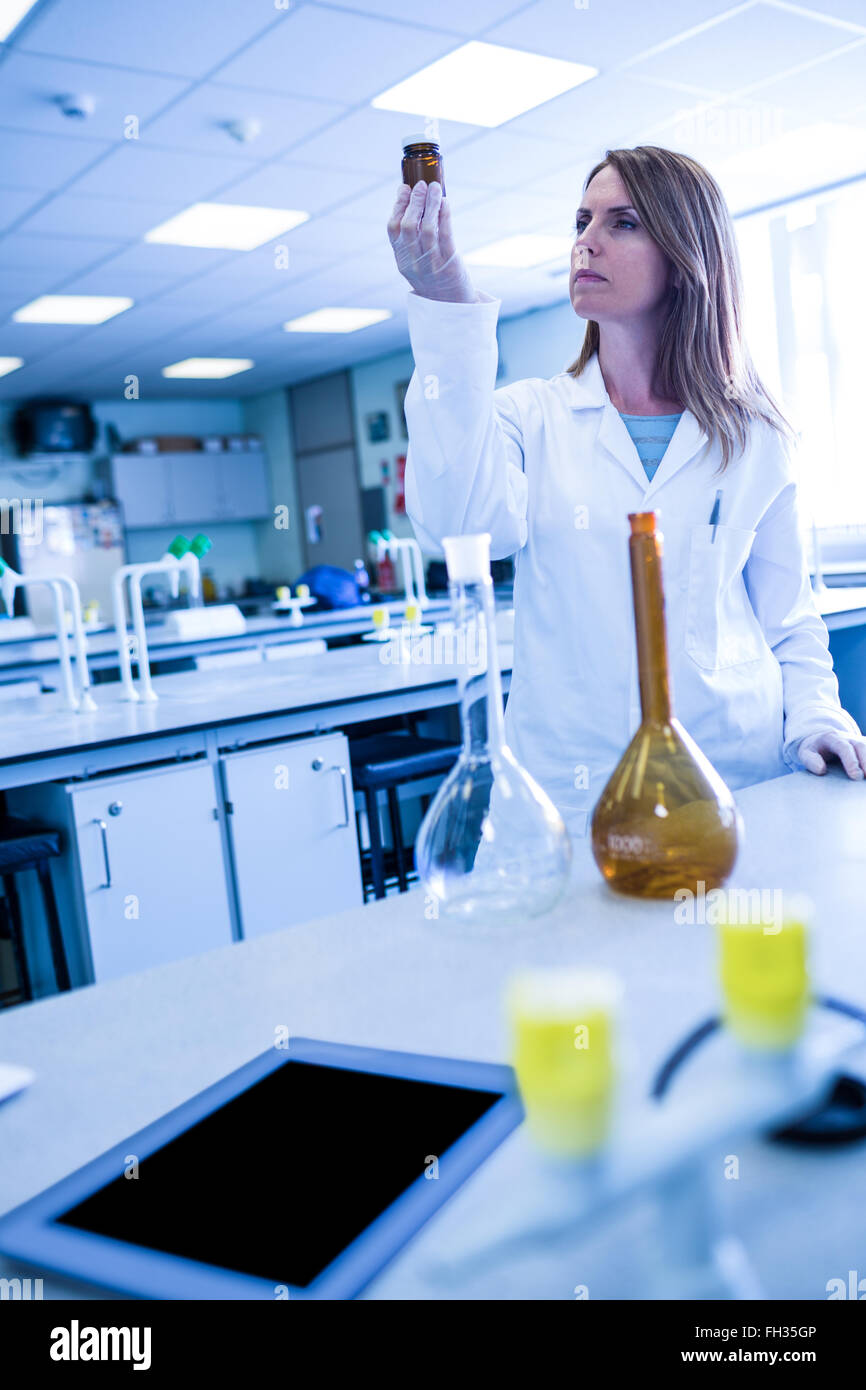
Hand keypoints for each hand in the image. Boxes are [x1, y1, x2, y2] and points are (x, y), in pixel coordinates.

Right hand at [387, 180, 476, 303]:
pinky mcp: (448, 263)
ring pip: (426, 228)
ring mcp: (430, 263)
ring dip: (430, 204)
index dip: (398, 206)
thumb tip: (414, 201)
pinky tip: (445, 202)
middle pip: (408, 226)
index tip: (404, 188)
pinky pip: (445, 235)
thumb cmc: (434, 275)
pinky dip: (444, 215)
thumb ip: (412, 238)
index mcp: (401, 259)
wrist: (450, 304)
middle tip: (421, 184)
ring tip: (435, 187)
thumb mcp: (415, 261)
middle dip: (414, 201)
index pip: (393, 229)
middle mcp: (413, 262)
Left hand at [796, 731, 865, 779]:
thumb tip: (822, 770)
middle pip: (861, 746)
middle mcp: (848, 738)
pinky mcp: (865, 746)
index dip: (851, 761)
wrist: (822, 738)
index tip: (856, 776)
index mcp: (832, 738)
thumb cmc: (814, 749)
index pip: (844, 748)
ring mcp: (859, 741)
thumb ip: (810, 760)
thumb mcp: (805, 753)